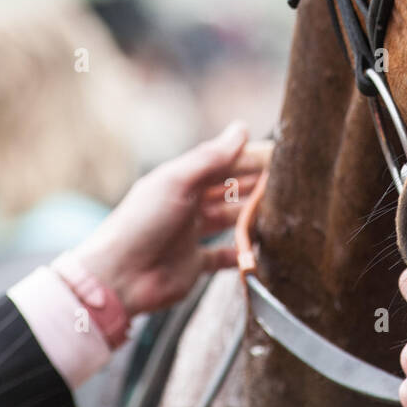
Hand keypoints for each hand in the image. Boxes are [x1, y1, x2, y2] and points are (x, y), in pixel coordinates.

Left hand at [70, 122, 263, 316]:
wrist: (117, 278)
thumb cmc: (141, 223)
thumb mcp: (176, 181)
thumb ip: (211, 157)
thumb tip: (242, 129)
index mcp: (182, 179)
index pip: (224, 162)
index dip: (251, 157)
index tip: (281, 156)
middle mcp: (189, 204)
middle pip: (231, 189)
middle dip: (258, 184)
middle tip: (289, 183)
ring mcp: (192, 234)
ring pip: (232, 219)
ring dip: (254, 214)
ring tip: (281, 211)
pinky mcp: (194, 264)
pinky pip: (225, 256)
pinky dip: (243, 251)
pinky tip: (262, 248)